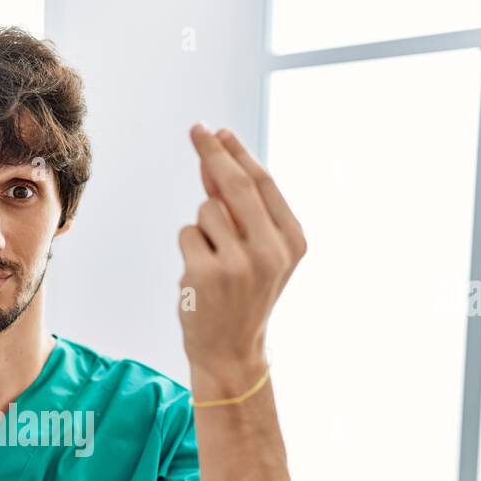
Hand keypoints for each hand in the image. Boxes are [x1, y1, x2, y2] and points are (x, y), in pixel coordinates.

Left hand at [178, 123, 306, 393]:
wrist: (232, 351)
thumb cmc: (244, 296)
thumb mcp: (259, 252)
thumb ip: (242, 210)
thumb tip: (214, 163)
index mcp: (293, 241)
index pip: (263, 182)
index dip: (237, 152)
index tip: (217, 130)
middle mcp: (271, 251)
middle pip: (236, 184)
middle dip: (213, 151)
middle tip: (196, 129)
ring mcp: (238, 264)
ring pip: (206, 211)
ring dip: (203, 226)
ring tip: (213, 258)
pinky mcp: (206, 275)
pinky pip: (187, 234)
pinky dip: (189, 248)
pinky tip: (200, 275)